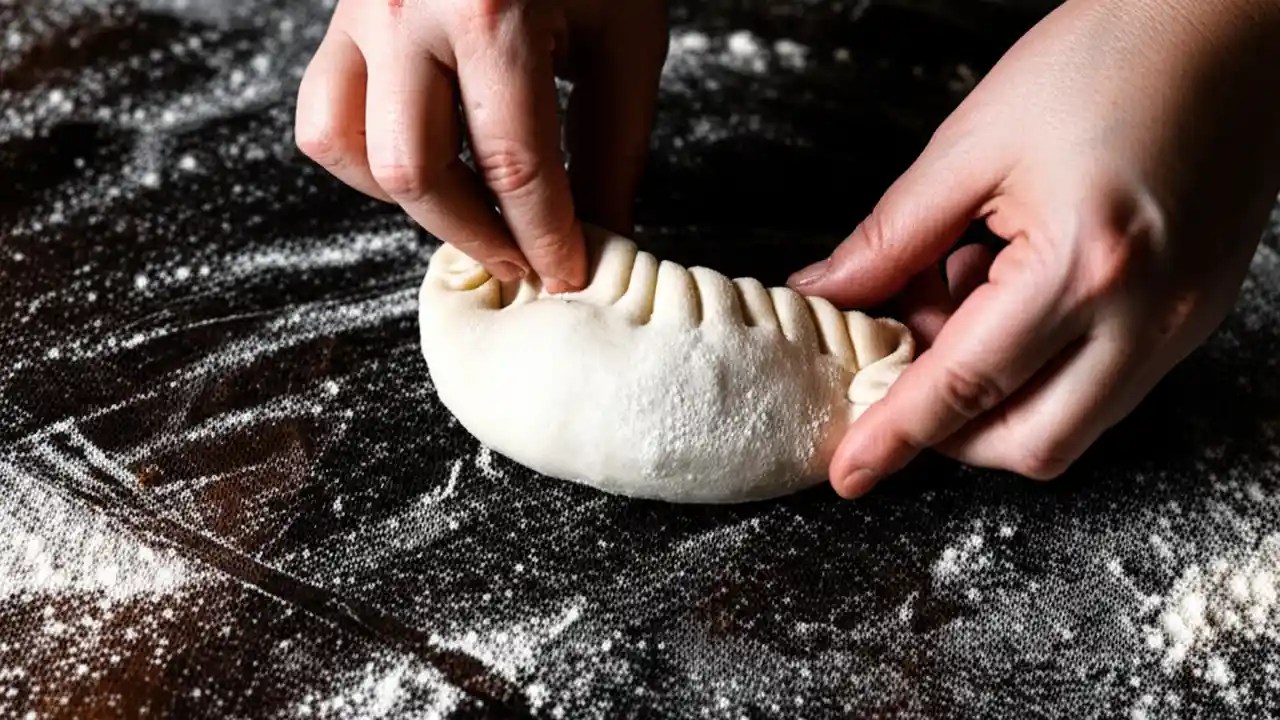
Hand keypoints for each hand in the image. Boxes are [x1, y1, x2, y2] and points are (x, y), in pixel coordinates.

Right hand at [295, 0, 667, 290]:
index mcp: (492, 13)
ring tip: (475, 216)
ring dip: (413, 205)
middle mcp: (410, 12)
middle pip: (419, 173)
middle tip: (526, 260)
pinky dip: (366, 161)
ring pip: (350, 151)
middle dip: (479, 236)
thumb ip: (615, 141)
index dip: (546, 235)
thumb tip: (607, 229)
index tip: (568, 272)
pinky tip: (426, 164)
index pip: (514, 165)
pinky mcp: (340, 18)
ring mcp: (362, 12)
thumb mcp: (625, 35)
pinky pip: (323, 115)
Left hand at [789, 0, 1279, 495]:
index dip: (894, 435)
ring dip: (995, 398)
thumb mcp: (973, 144)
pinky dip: (1041, 369)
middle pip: (1028, 442)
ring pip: (1071, 425)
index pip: (964, 387)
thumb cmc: (1111, 56)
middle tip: (903, 352)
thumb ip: (890, 238)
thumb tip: (830, 295)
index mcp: (1085, 268)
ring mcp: (1182, 324)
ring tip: (960, 298)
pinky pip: (1106, 384)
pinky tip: (1012, 292)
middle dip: (949, 430)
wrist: (1233, 24)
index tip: (848, 471)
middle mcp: (1147, 318)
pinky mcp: (1195, 314)